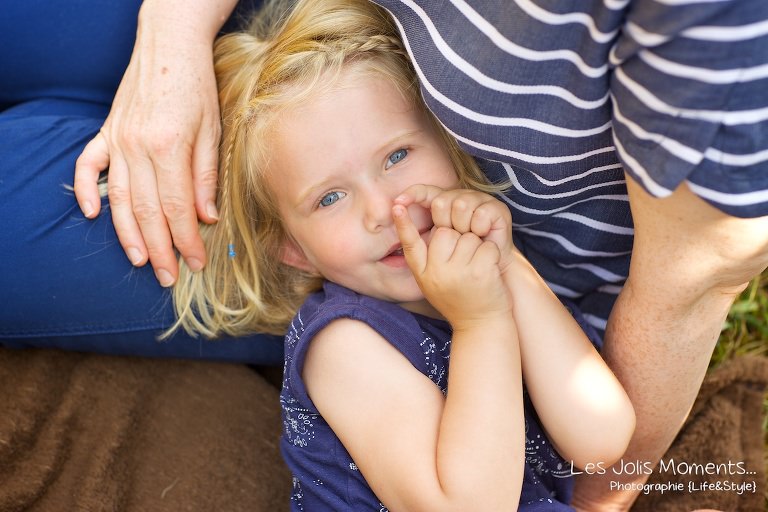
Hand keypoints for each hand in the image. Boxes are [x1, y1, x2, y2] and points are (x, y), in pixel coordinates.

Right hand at [73, 3, 228, 286]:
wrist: (168, 45)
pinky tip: (93, 215)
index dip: (186, 241)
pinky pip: (88, 166)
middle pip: (146, 211)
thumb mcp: (213, 131)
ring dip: (128, 234)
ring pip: (119, 198)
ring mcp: (117, 139)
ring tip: (139, 261)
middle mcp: (138, 147)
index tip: (196, 263)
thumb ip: (206, 177)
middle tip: (168, 276)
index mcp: (168, 147)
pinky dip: (88, 191)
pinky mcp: (106, 132)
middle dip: (159, 249)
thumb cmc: (197, 86)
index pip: (177, 208)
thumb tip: (206, 218)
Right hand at [393, 204, 511, 328]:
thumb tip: (433, 229)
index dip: (404, 224)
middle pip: (445, 232)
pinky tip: (489, 270)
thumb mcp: (434, 283)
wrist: (482, 325)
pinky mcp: (479, 273)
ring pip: (468, 236)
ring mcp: (458, 273)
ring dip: (477, 247)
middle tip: (466, 260)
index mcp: (423, 274)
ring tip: (477, 268)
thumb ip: (429, 260)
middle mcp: (436, 273)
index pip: (410, 244)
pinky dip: (491, 253)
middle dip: (459, 238)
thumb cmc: (460, 299)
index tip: (397, 206)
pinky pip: (486, 245)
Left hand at [394, 185, 514, 271]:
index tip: (397, 204)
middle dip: (444, 226)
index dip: (412, 194)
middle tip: (453, 244)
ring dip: (463, 231)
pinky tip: (483, 238)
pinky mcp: (496, 209)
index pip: (424, 192)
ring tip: (470, 244)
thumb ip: (415, 240)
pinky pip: (480, 214)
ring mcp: (478, 202)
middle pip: (440, 202)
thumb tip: (396, 214)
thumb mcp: (431, 259)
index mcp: (441, 209)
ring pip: (460, 206)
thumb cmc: (459, 270)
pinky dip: (479, 230)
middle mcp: (458, 200)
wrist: (489, 280)